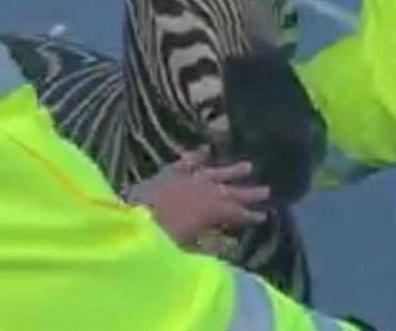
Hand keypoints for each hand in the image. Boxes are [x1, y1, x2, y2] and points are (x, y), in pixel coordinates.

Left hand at [126, 147, 269, 247]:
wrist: (129, 218)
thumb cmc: (160, 238)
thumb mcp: (189, 246)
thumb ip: (210, 242)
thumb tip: (229, 241)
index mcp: (210, 211)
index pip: (235, 212)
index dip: (249, 215)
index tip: (263, 215)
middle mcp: (203, 191)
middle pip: (229, 191)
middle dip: (247, 192)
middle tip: (266, 190)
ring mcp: (185, 179)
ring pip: (213, 172)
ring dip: (230, 170)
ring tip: (248, 165)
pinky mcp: (167, 173)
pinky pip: (185, 162)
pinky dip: (196, 156)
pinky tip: (205, 149)